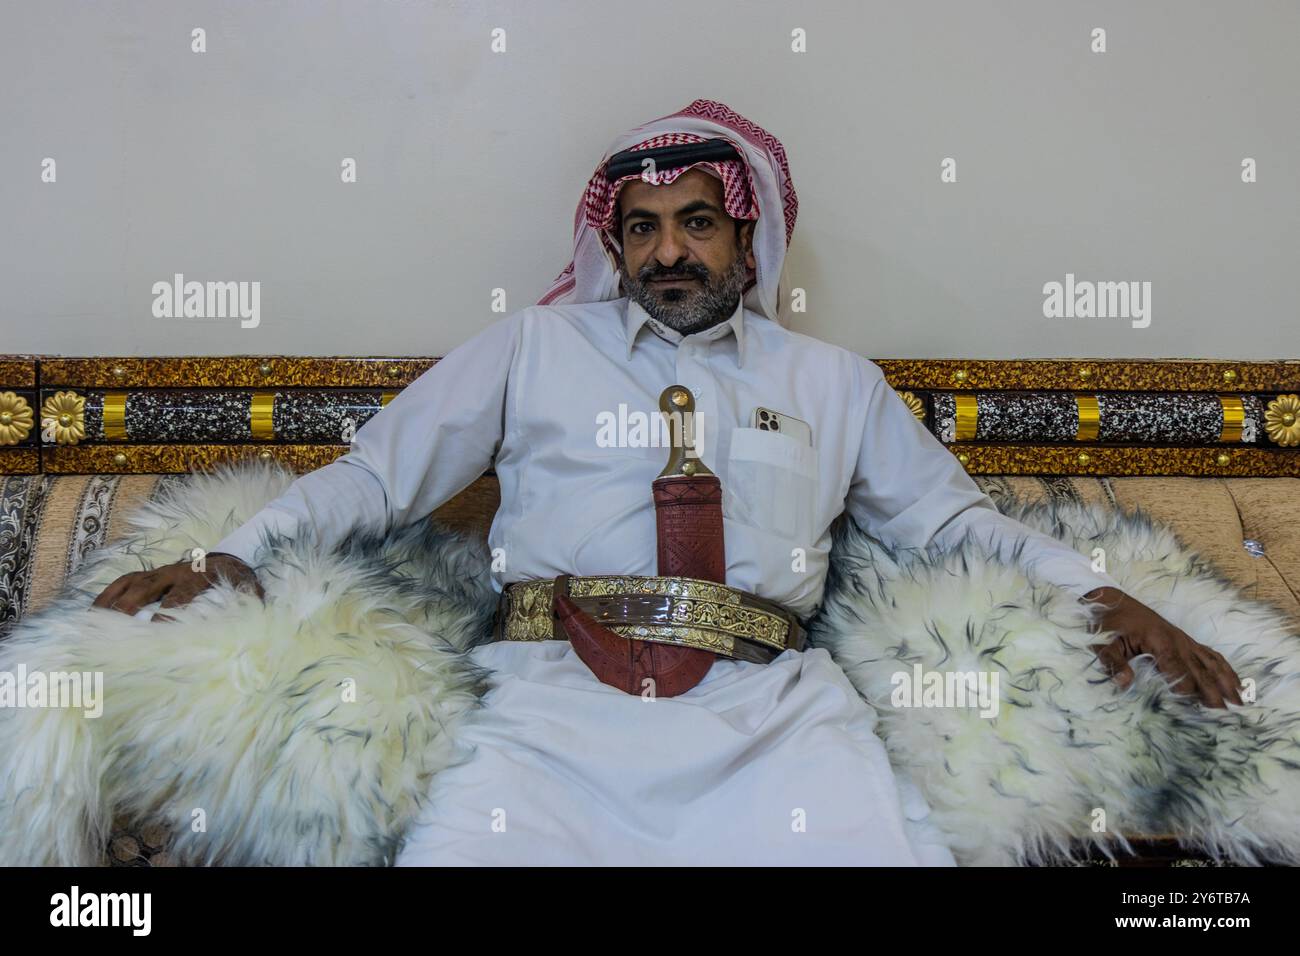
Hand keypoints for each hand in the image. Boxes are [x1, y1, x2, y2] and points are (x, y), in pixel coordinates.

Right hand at [91, 552, 262, 621]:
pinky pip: (124, 581)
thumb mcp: (248, 589)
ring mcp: (158, 572)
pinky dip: (107, 594)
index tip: (155, 631)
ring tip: (91, 622)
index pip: (178, 598)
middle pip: (146, 588)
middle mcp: (173, 573)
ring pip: (129, 583)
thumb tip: (253, 621)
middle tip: (114, 628)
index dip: (166, 614)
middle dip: (129, 606)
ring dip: (110, 600)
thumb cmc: (235, 579)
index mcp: (196, 579)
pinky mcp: (150, 573)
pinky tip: (93, 612)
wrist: (229, 556)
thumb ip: (249, 603)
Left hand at [1082, 586, 1242, 707]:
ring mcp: (1184, 640)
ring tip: (1240, 703)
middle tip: (1228, 716)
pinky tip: (1236, 682)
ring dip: (1226, 682)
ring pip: (1211, 663)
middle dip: (1214, 693)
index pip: (1179, 672)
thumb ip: (1113, 662)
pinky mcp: (1184, 640)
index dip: (1188, 692)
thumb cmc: (1106, 622)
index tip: (1198, 713)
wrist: (1111, 599)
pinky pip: (1210, 654)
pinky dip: (1224, 668)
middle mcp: (1178, 641)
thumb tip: (1125, 683)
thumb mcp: (1102, 642)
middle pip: (1200, 671)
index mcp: (1159, 642)